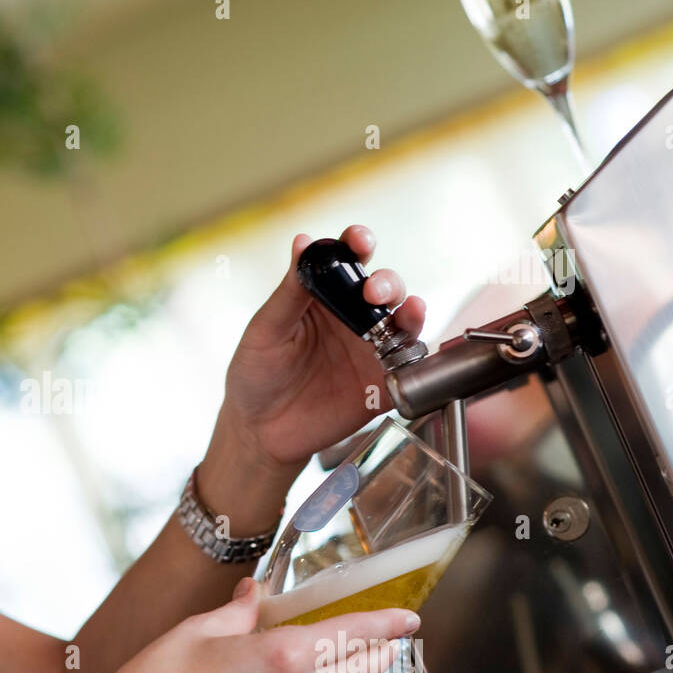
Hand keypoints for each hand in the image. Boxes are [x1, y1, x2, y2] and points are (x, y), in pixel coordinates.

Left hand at [215, 225, 426, 472]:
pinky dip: (417, 355)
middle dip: (387, 282)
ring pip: (404, 322)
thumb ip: (289, 292)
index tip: (359, 241)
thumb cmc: (256, 375)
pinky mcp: (382, 384)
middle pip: (384, 288)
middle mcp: (353, 319)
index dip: (359, 244)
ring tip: (407, 310)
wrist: (259, 431)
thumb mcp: (266, 331)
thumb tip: (302, 242)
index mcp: (324, 298)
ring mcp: (370, 351)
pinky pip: (409, 366)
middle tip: (372, 290)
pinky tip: (411, 349)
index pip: (348, 261)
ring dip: (411, 311)